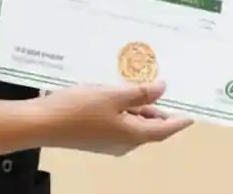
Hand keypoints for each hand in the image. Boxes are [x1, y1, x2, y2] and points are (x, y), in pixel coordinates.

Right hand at [35, 81, 193, 156]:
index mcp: (132, 135)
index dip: (178, 121)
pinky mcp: (94, 138)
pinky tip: (116, 96)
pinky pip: (117, 125)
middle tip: (161, 92)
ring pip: (132, 125)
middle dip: (156, 111)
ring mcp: (108, 142)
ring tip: (139, 89)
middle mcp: (123, 143)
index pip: (163, 129)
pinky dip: (123, 111)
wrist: (42, 124)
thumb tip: (162, 89)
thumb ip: (140, 92)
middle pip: (148, 128)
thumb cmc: (79, 109)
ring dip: (138, 109)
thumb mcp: (113, 95)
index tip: (190, 116)